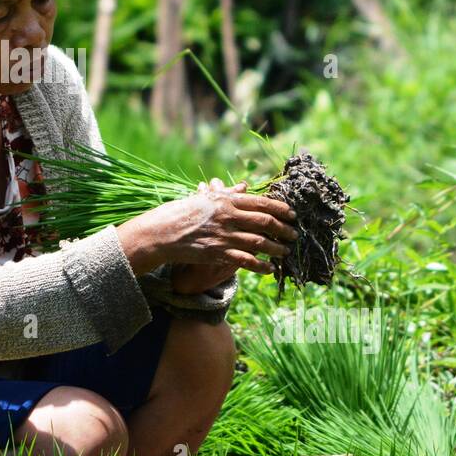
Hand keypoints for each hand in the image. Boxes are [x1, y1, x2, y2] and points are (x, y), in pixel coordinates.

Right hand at [129, 176, 296, 292]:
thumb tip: (244, 186)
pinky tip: (269, 269)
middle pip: (265, 222)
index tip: (292, 214)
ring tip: (286, 252)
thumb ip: (227, 193)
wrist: (160, 233)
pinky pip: (245, 261)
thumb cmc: (181, 213)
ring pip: (259, 242)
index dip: (280, 209)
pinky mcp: (217, 253)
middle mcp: (227, 216)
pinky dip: (260, 266)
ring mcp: (223, 235)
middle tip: (294, 234)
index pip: (261, 203)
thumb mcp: (205, 198)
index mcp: (225, 201)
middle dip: (284, 229)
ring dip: (276, 249)